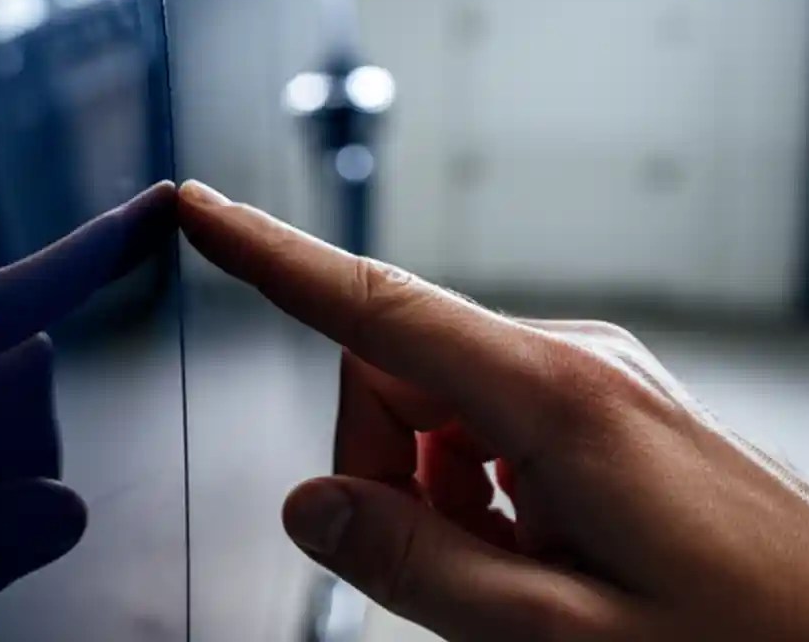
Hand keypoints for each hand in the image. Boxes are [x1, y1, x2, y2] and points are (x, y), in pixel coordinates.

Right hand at [178, 180, 808, 640]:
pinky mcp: (609, 411)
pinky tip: (542, 560)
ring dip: (437, 498)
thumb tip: (311, 506)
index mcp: (552, 399)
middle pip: (393, 379)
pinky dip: (481, 497)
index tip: (199, 210)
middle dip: (379, 474)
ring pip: (439, 414)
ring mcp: (594, 382)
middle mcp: (570, 363)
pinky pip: (493, 431)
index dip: (271, 257)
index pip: (373, 308)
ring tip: (518, 583)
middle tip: (444, 575)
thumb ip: (420, 566)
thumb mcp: (560, 637)